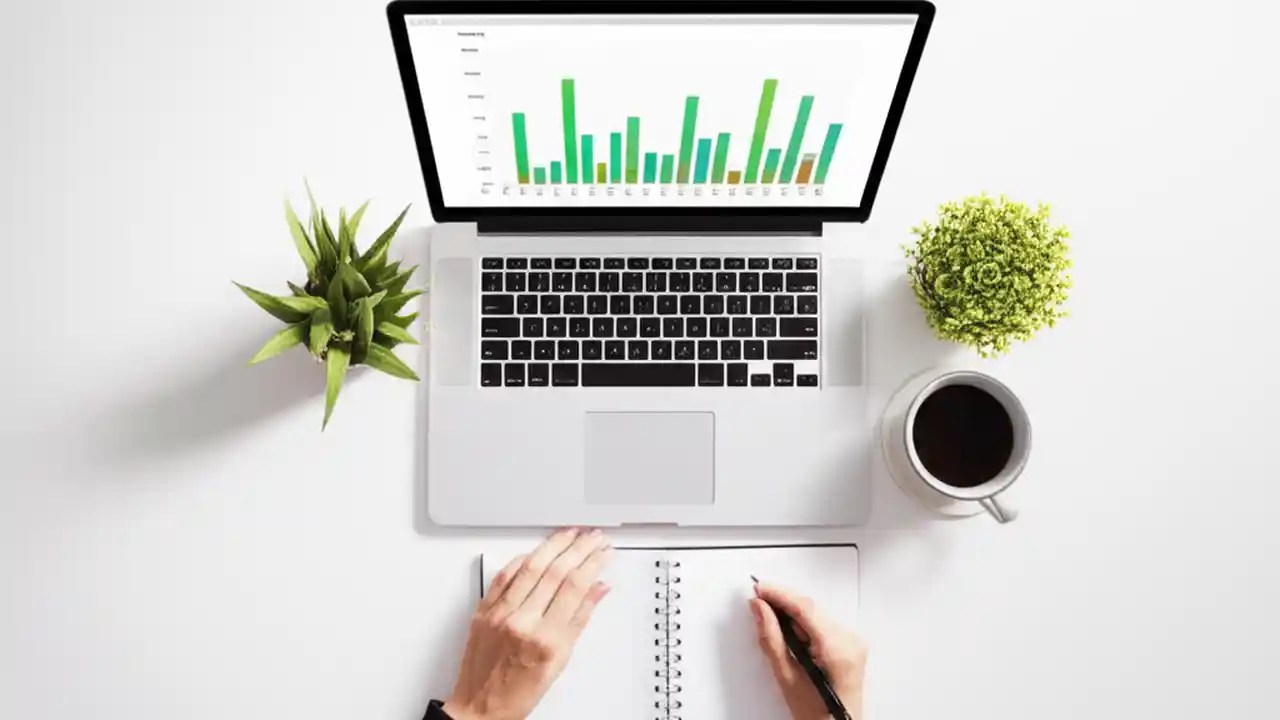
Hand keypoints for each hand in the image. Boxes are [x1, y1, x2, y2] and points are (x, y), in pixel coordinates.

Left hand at [444, 528, 612, 719]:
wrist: (479, 708)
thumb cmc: (518, 693)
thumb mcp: (560, 662)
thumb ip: (579, 620)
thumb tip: (598, 589)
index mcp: (546, 639)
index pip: (575, 587)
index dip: (592, 562)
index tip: (603, 552)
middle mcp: (522, 622)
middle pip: (555, 571)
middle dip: (578, 548)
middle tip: (592, 536)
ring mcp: (500, 613)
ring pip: (531, 566)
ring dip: (553, 545)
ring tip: (570, 534)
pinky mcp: (483, 610)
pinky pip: (504, 575)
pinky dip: (522, 559)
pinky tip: (536, 551)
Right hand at [749, 583, 867, 719]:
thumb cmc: (816, 713)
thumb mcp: (786, 676)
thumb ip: (771, 638)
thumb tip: (760, 609)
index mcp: (837, 648)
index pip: (805, 608)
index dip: (779, 594)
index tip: (759, 588)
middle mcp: (850, 640)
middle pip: (811, 607)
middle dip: (783, 602)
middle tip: (758, 601)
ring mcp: (854, 641)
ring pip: (816, 613)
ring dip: (793, 613)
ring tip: (772, 621)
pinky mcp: (851, 643)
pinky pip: (823, 623)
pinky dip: (805, 623)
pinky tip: (791, 632)